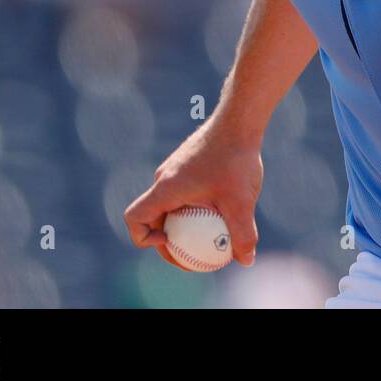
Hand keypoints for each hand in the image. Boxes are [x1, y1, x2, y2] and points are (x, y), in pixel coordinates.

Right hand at [124, 117, 263, 269]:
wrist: (240, 119)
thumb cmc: (236, 158)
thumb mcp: (242, 201)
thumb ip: (243, 233)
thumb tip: (246, 261)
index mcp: (165, 188)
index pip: (135, 218)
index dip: (142, 238)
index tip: (169, 243)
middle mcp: (164, 177)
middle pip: (152, 216)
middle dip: (167, 241)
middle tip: (191, 256)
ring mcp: (175, 169)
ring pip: (169, 203)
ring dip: (182, 222)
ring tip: (209, 235)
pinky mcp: (188, 163)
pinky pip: (183, 191)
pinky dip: (193, 206)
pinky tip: (223, 209)